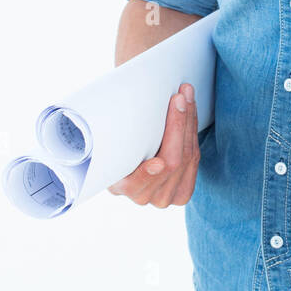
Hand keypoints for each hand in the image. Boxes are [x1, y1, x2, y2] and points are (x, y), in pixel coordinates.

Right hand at [107, 81, 199, 207]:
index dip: (148, 175)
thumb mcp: (106, 138)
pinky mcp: (184, 189)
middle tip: (178, 96)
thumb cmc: (113, 140)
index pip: (138, 183)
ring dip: (189, 121)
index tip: (157, 163)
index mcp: (120, 187)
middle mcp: (144, 196)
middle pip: (171, 164)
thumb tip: (97, 102)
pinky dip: (193, 130)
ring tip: (186, 94)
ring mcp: (166, 195)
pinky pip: (194, 158)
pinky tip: (191, 109)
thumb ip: (106, 130)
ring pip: (187, 158)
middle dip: (178, 125)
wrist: (129, 156)